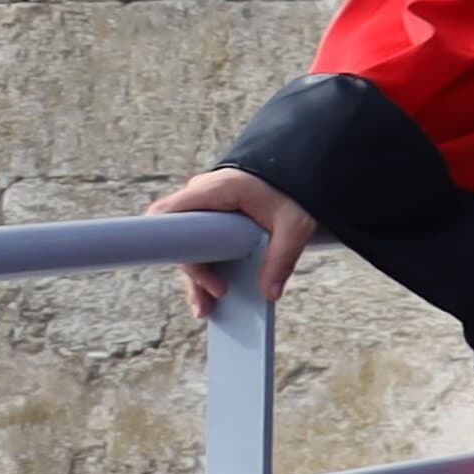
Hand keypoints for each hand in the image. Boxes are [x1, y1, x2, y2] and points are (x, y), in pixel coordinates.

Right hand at [154, 164, 314, 323]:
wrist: (304, 164)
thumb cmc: (297, 186)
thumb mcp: (294, 223)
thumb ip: (282, 257)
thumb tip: (269, 293)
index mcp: (215, 189)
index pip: (169, 214)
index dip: (171, 245)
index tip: (196, 274)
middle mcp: (202, 196)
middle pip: (179, 239)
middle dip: (193, 274)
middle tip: (209, 301)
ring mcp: (206, 206)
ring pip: (190, 246)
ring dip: (198, 277)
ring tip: (206, 308)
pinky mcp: (214, 216)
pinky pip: (201, 243)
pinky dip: (206, 267)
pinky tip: (211, 293)